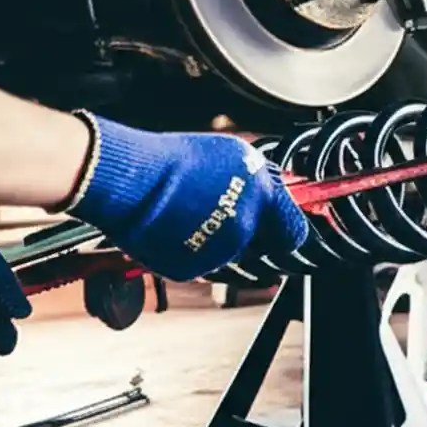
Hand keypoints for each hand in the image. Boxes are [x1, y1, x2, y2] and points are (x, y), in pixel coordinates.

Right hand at [65, 114, 308, 280]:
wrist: (131, 180)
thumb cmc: (177, 162)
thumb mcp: (233, 156)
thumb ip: (263, 182)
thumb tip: (279, 194)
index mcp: (262, 197)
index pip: (295, 232)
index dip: (286, 230)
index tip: (280, 227)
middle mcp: (245, 228)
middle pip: (263, 247)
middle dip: (252, 236)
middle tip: (226, 215)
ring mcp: (218, 253)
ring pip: (230, 257)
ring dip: (218, 241)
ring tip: (191, 213)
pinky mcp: (191, 270)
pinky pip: (201, 265)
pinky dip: (192, 252)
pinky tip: (177, 227)